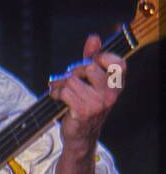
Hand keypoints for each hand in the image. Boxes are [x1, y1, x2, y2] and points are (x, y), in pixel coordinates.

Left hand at [48, 34, 124, 156]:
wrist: (80, 135)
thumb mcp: (90, 80)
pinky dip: (55, 94)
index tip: (90, 64)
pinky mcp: (83, 111)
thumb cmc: (84, 104)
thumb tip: (94, 38)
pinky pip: (63, 92)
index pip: (118, 63)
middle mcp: (111, 94)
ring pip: (72, 80)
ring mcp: (98, 103)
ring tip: (62, 92)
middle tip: (71, 82)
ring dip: (61, 85)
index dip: (101, 58)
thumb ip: (92, 58)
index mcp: (117, 85)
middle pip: (88, 67)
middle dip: (74, 72)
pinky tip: (58, 100)